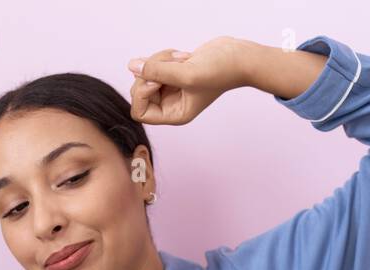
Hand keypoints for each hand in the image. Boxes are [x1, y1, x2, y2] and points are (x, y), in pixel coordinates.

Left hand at [127, 36, 251, 125]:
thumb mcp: (187, 74)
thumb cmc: (220, 71)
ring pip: (146, 74)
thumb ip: (157, 70)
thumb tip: (132, 66)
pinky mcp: (173, 72)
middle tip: (171, 63)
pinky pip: (154, 64)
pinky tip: (183, 55)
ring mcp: (171, 88)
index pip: (139, 112)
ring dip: (159, 60)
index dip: (142, 93)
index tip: (157, 80)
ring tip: (182, 58)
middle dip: (151, 72)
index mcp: (175, 114)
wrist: (238, 56)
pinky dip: (164, 55)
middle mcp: (171, 104)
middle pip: (139, 91)